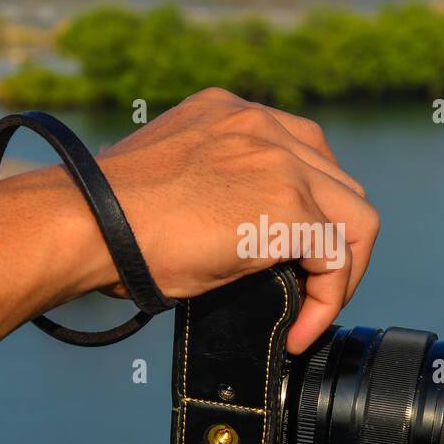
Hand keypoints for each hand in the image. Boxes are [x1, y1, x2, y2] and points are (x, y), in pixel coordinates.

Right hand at [91, 88, 379, 352]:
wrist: (86, 225)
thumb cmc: (108, 220)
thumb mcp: (177, 182)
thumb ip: (220, 187)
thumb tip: (235, 233)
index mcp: (231, 113)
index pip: (304, 154)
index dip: (311, 209)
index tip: (294, 255)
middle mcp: (262, 125)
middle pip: (339, 184)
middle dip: (333, 240)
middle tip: (307, 287)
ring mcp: (280, 162)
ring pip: (356, 219)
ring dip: (343, 271)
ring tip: (312, 311)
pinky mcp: (289, 208)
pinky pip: (338, 259)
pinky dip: (328, 301)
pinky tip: (299, 330)